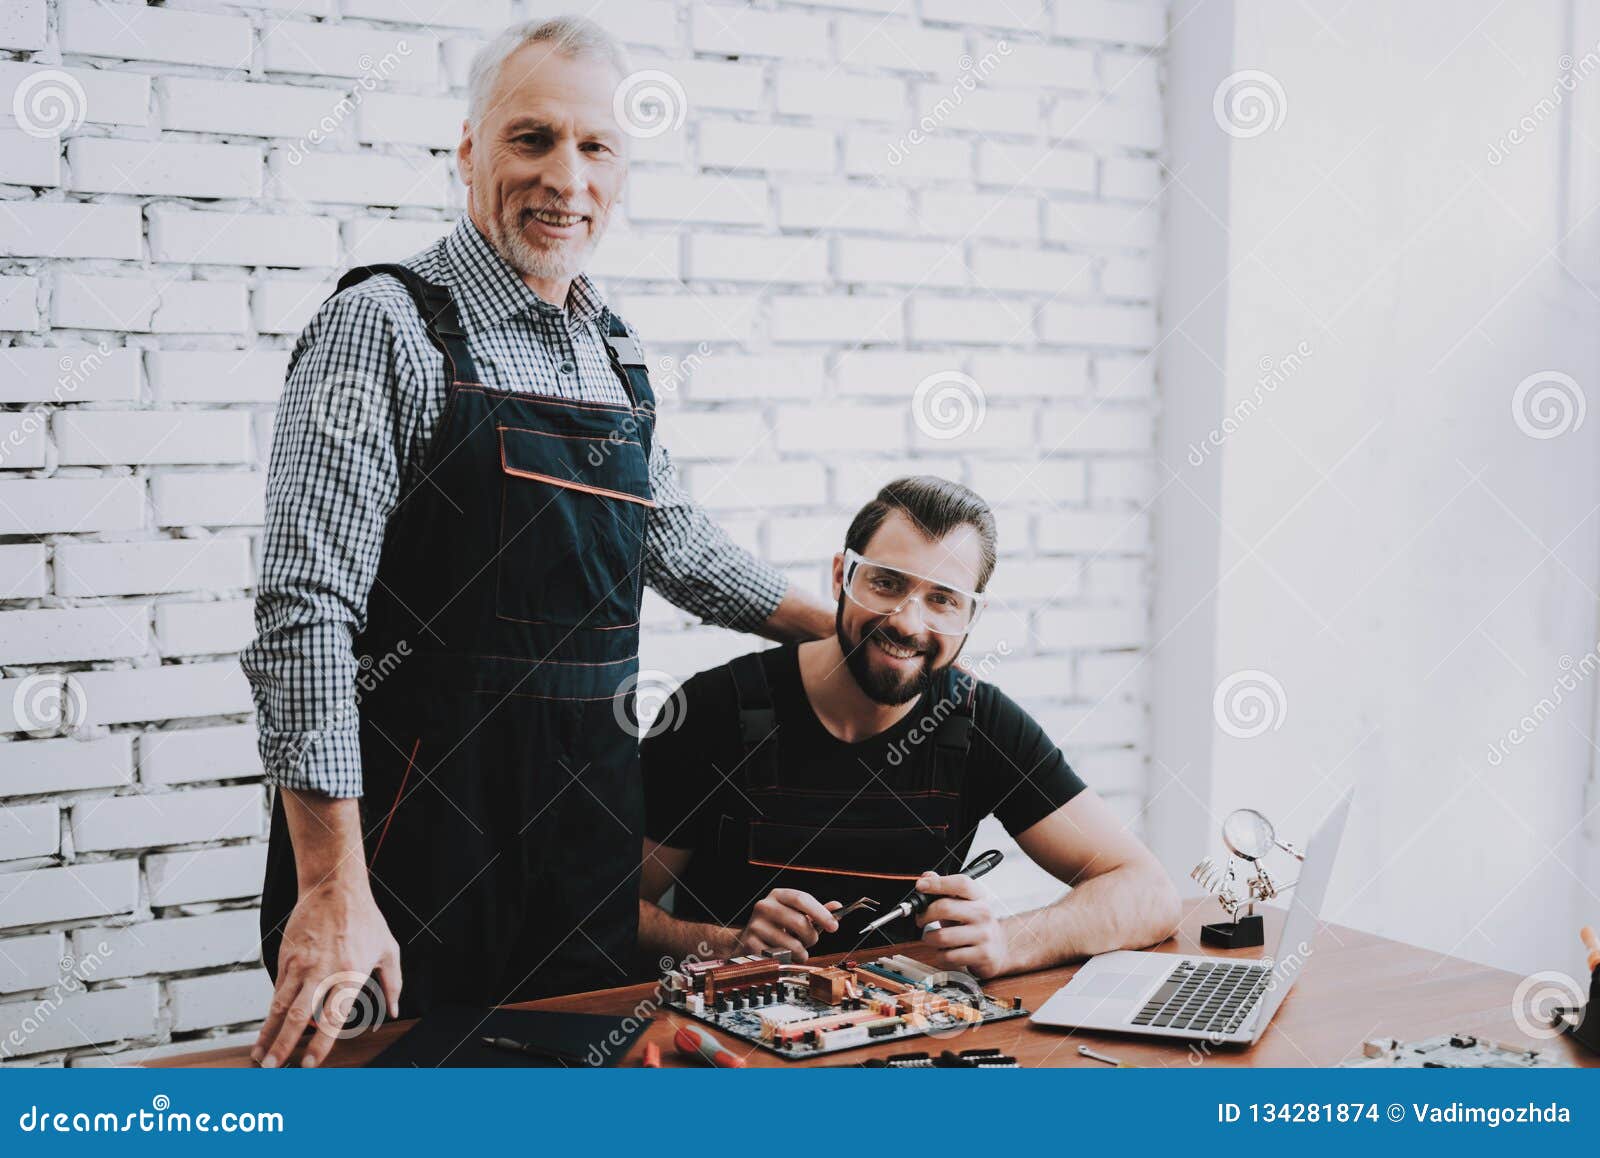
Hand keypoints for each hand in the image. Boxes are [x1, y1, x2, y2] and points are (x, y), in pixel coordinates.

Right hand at [252, 878, 400, 1067]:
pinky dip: (272, 1010)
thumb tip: (394, 1011)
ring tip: (259, 1054)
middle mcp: (323, 972)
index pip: (333, 1018)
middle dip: (283, 1046)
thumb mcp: (388, 949)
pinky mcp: (286, 956)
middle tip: (270, 1069)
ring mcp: (301, 964)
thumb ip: (392, 984)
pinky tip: (267, 1026)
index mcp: (351, 974)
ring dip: (268, 1033)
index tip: (308, 1066)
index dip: (320, 1045)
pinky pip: (277, 988)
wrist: (334, 887)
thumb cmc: (365, 919)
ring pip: (280, 1006)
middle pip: (299, 1017)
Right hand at [734, 889, 841, 961]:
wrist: (747, 940)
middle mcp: (764, 906)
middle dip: (811, 937)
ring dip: (801, 952)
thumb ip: (816, 912)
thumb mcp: (796, 915)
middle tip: (812, 942)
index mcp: (778, 895)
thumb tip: (837, 906)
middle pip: (799, 922)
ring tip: (798, 950)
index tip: (834, 927)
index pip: (802, 898)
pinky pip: (780, 957)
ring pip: (791, 944)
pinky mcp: (750, 944)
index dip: (821, 913)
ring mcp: (755, 925)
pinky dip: (788, 961)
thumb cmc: (777, 927)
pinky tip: (784, 955)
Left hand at [915, 869, 1008, 977]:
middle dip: (924, 915)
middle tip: (920, 920)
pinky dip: (940, 955)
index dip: (938, 882)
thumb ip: (944, 889)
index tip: (921, 885)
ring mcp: (984, 935)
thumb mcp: (961, 904)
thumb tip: (927, 876)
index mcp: (978, 897)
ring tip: (934, 938)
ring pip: (942, 936)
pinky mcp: (983, 955)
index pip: (960, 883)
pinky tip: (946, 951)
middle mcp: (983, 913)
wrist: (999, 948)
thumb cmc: (974, 924)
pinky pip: (948, 956)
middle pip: (945, 908)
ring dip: (930, 939)